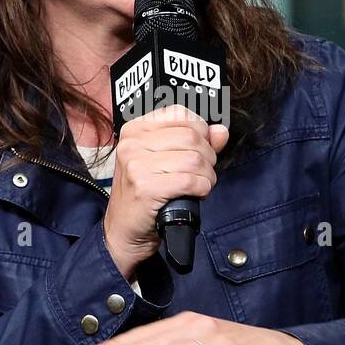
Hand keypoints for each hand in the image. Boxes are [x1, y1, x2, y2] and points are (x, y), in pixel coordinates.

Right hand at [102, 105, 229, 278]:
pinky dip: (201, 188)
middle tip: (201, 173)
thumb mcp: (166, 161)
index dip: (201, 131)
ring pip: (194, 159)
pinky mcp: (146, 187)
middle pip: (192, 136)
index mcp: (135, 129)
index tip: (201, 148)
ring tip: (198, 185)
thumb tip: (220, 130)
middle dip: (208, 157)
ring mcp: (136, 165)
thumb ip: (196, 142)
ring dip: (206, 176)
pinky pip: (190, 180)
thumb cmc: (145, 194)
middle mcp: (132, 143)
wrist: (123, 231)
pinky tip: (195, 194)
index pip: (181, 113)